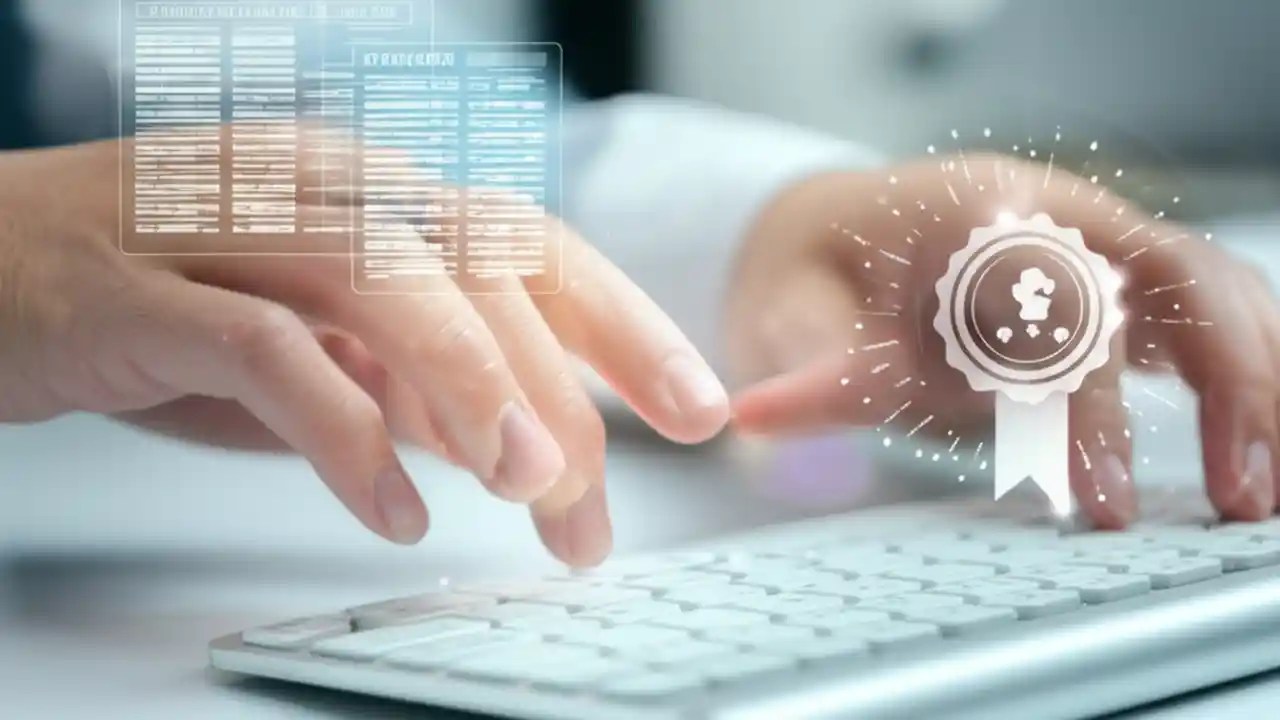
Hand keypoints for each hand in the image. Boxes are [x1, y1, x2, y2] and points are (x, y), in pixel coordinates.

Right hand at [0, 139, 728, 565]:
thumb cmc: (159, 294)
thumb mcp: (316, 341)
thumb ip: (408, 379)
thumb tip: (510, 440)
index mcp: (372, 190)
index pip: (531, 243)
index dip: (624, 323)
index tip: (696, 408)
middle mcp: (316, 186)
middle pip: (478, 262)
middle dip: (560, 384)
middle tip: (595, 503)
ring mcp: (227, 225)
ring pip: (385, 282)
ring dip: (473, 387)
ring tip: (526, 489)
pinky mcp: (141, 285)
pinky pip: (266, 350)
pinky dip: (343, 432)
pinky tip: (391, 507)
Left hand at [728, 154, 1279, 526]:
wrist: (828, 231)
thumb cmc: (817, 267)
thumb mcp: (793, 312)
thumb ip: (803, 369)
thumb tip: (755, 418)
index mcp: (982, 209)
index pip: (1066, 297)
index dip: (1090, 400)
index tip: (1100, 495)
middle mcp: (1054, 212)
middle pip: (1176, 274)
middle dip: (1225, 381)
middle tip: (1238, 493)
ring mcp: (1090, 240)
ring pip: (1210, 287)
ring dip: (1255, 378)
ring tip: (1261, 490)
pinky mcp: (1108, 281)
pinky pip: (1203, 308)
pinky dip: (1245, 366)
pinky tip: (1257, 440)